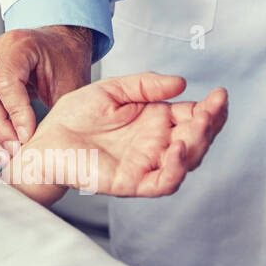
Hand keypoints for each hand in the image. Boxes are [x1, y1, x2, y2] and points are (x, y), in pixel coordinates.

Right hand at [0, 25, 93, 165]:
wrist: (55, 45)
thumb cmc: (63, 60)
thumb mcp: (69, 81)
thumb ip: (57, 110)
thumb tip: (48, 146)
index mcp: (17, 44)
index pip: (5, 82)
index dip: (15, 113)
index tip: (28, 137)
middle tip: (13, 153)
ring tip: (2, 160)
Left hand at [0, 71, 226, 205]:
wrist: (45, 138)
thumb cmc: (76, 115)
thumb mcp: (112, 90)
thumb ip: (144, 85)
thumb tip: (181, 83)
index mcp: (156, 121)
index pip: (194, 116)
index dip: (212, 109)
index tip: (220, 94)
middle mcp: (157, 144)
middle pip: (198, 140)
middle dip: (210, 125)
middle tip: (213, 109)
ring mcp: (147, 164)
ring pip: (186, 162)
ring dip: (198, 146)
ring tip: (198, 126)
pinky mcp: (132, 183)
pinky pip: (162, 182)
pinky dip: (174, 170)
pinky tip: (176, 150)